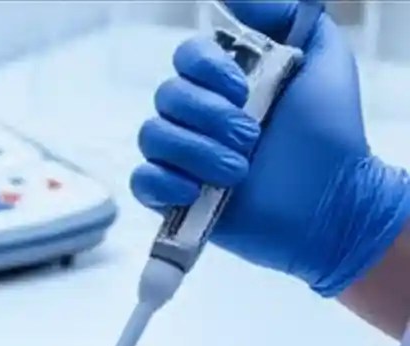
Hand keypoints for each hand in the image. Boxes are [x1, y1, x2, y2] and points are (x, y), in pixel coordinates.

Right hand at [130, 1, 409, 296]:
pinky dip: (164, 183)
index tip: (243, 88)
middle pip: (166, 95)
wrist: (331, 202)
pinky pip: (141, 180)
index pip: (187, 56)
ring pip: (152, 136)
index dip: (207, 70)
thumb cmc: (330, 134)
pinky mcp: (173, 197)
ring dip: (196, 152)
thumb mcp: (323, 60)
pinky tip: (195, 192)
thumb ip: (287, 17)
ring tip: (239, 171)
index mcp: (225, 81)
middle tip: (252, 138)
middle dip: (209, 117)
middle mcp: (198, 115)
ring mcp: (182, 156)